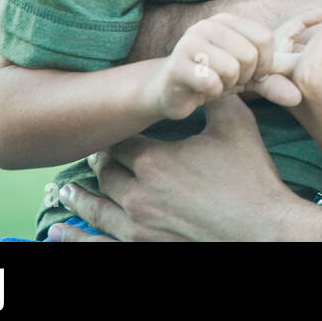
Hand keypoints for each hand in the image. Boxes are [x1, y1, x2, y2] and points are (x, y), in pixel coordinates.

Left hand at [52, 96, 321, 240]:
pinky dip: (74, 238)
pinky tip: (57, 234)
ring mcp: (138, 227)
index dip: (115, 135)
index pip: (120, 143)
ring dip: (78, 198)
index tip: (112, 130)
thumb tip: (207, 72)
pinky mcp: (144, 248)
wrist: (263, 227)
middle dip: (99, 163)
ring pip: (96, 209)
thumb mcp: (236, 125)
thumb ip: (214, 97)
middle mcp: (138, 194)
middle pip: (105, 174)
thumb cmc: (251, 175)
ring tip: (64, 191)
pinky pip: (99, 244)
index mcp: (155, 161)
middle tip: (94, 156)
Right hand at [147, 11, 320, 120]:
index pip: (264, 38)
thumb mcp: (247, 77)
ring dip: (227, 85)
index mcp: (226, 20)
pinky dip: (213, 93)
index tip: (252, 74)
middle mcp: (207, 25)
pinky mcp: (177, 65)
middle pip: (250, 55)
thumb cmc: (212, 79)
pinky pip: (212, 83)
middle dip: (245, 76)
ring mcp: (189, 42)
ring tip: (215, 83)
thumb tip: (298, 97)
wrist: (169, 92)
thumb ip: (273, 80)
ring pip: (232, 69)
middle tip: (229, 80)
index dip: (264, 64)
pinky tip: (201, 90)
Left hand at [289, 20, 321, 167]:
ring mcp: (279, 82)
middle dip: (313, 24)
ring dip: (297, 27)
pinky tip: (310, 36)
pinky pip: (276, 53)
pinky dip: (291, 40)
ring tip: (320, 17)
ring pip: (278, 40)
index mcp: (309, 77)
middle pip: (293, 31)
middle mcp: (288, 78)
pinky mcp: (278, 85)